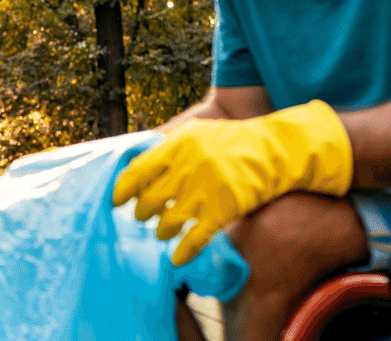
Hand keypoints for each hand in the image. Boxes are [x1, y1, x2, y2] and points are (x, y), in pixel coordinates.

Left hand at [112, 100, 352, 265]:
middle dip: (142, 213)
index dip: (121, 191)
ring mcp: (205, 190)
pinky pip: (194, 237)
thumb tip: (133, 160)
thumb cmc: (230, 142)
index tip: (115, 201)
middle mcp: (187, 168)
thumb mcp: (196, 132)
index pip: (136, 173)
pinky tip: (177, 257)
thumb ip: (166, 145)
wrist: (275, 151)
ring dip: (161, 230)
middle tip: (144, 216)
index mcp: (176, 146)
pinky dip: (183, 250)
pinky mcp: (223, 210)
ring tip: (162, 230)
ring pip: (167, 222)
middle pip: (148, 201)